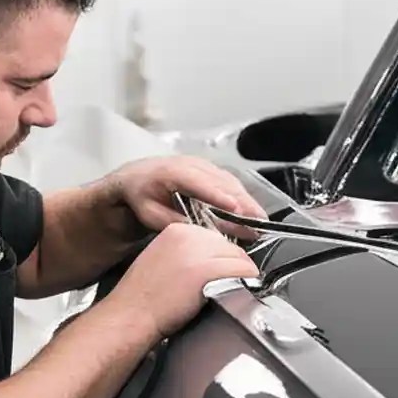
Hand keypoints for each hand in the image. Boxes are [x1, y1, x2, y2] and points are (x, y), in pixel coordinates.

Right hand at [104, 223, 258, 338]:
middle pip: (229, 246)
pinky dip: (246, 281)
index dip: (219, 258)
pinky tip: (237, 292)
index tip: (216, 272)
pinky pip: (243, 270)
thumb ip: (186, 254)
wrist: (131, 314)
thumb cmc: (142, 297)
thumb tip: (211, 260)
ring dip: (239, 274)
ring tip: (228, 290)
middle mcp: (189, 235)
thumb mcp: (162, 260)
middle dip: (230, 265)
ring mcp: (199, 251)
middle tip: (224, 285)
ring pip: (239, 257)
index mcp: (177, 230)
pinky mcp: (208, 270)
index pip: (214, 238)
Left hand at [107, 156, 266, 233]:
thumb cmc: (141, 195)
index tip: (235, 207)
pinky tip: (252, 211)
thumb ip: (171, 222)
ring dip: (247, 200)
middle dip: (242, 202)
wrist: (136, 177)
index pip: (199, 183)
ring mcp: (203, 165)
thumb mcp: (149, 213)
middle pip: (222, 182)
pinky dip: (243, 197)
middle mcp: (192, 165)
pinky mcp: (211, 170)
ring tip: (260, 220)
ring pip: (230, 182)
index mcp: (173, 171)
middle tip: (258, 221)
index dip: (218, 195)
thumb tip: (196, 233)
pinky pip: (230, 182)